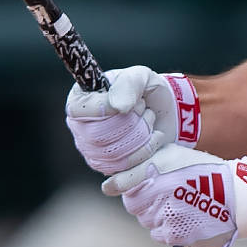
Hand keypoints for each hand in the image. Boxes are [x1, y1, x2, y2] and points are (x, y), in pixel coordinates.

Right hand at [64, 66, 198, 176]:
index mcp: (80, 101)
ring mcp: (91, 151)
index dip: (107, 109)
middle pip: (97, 136)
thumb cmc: (147, 92)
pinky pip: (124, 169)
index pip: (80, 112)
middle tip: (143, 109)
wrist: (167, 115)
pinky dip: (145, 152)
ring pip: (113, 154)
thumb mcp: (141, 77)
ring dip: (141, 135)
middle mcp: (80, 128)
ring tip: (149, 120)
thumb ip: (128, 84)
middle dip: (130, 122)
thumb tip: (118, 107)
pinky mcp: (108, 168)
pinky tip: (153, 138)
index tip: (131, 103)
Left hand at [113, 144, 246, 246]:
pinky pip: (157, 234)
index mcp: (156, 173)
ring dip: (153, 214)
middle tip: (157, 196)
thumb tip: (129, 167)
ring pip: (145, 220)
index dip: (120, 186)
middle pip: (133, 204)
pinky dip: (165, 228)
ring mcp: (165, 217)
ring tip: (173, 206)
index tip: (115, 188)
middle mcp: (157, 196)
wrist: (236, 198)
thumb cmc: (207, 172)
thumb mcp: (177, 155)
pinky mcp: (174, 235)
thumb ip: (151, 159)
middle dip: (141, 200)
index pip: (122, 185)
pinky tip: (179, 218)